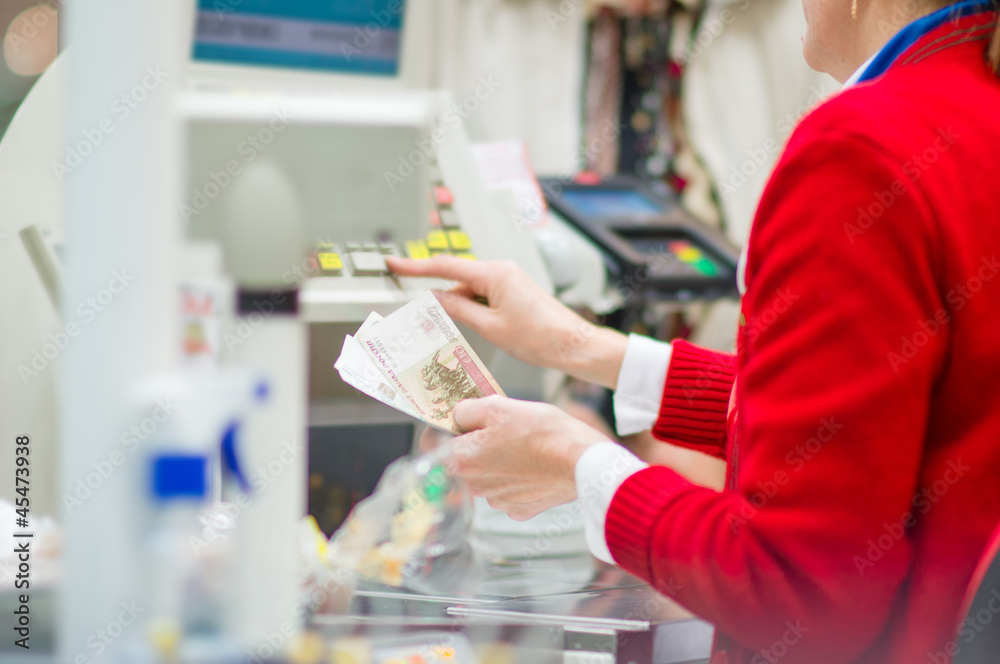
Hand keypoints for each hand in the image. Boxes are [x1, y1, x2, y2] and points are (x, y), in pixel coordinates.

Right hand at [385, 255, 627, 388]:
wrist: (573, 344)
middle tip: (426, 314)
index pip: (444, 266)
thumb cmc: (540, 337)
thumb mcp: (490, 328)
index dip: (415, 267)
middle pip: (457, 278)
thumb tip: (434, 298)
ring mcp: (509, 278)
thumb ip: (458, 310)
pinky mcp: (514, 289)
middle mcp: (501, 270)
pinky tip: (479, 326)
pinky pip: (484, 294)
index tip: (394, 264)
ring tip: (471, 330)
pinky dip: (474, 308)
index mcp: (494, 274)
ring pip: (471, 289)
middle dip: (442, 296)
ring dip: (461, 307)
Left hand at [443, 395, 608, 520]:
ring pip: (486, 474)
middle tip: (498, 427)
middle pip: (462, 459)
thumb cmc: (544, 434)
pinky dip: (516, 477)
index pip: (433, 444)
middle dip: (475, 443)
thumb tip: (457, 415)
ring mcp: (497, 501)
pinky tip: (532, 463)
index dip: (442, 427)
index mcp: (462, 460)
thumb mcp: (498, 406)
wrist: (582, 462)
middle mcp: (475, 486)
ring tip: (522, 443)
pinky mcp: (520, 508)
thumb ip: (467, 410)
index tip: (453, 420)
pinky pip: (508, 489)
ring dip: (496, 460)